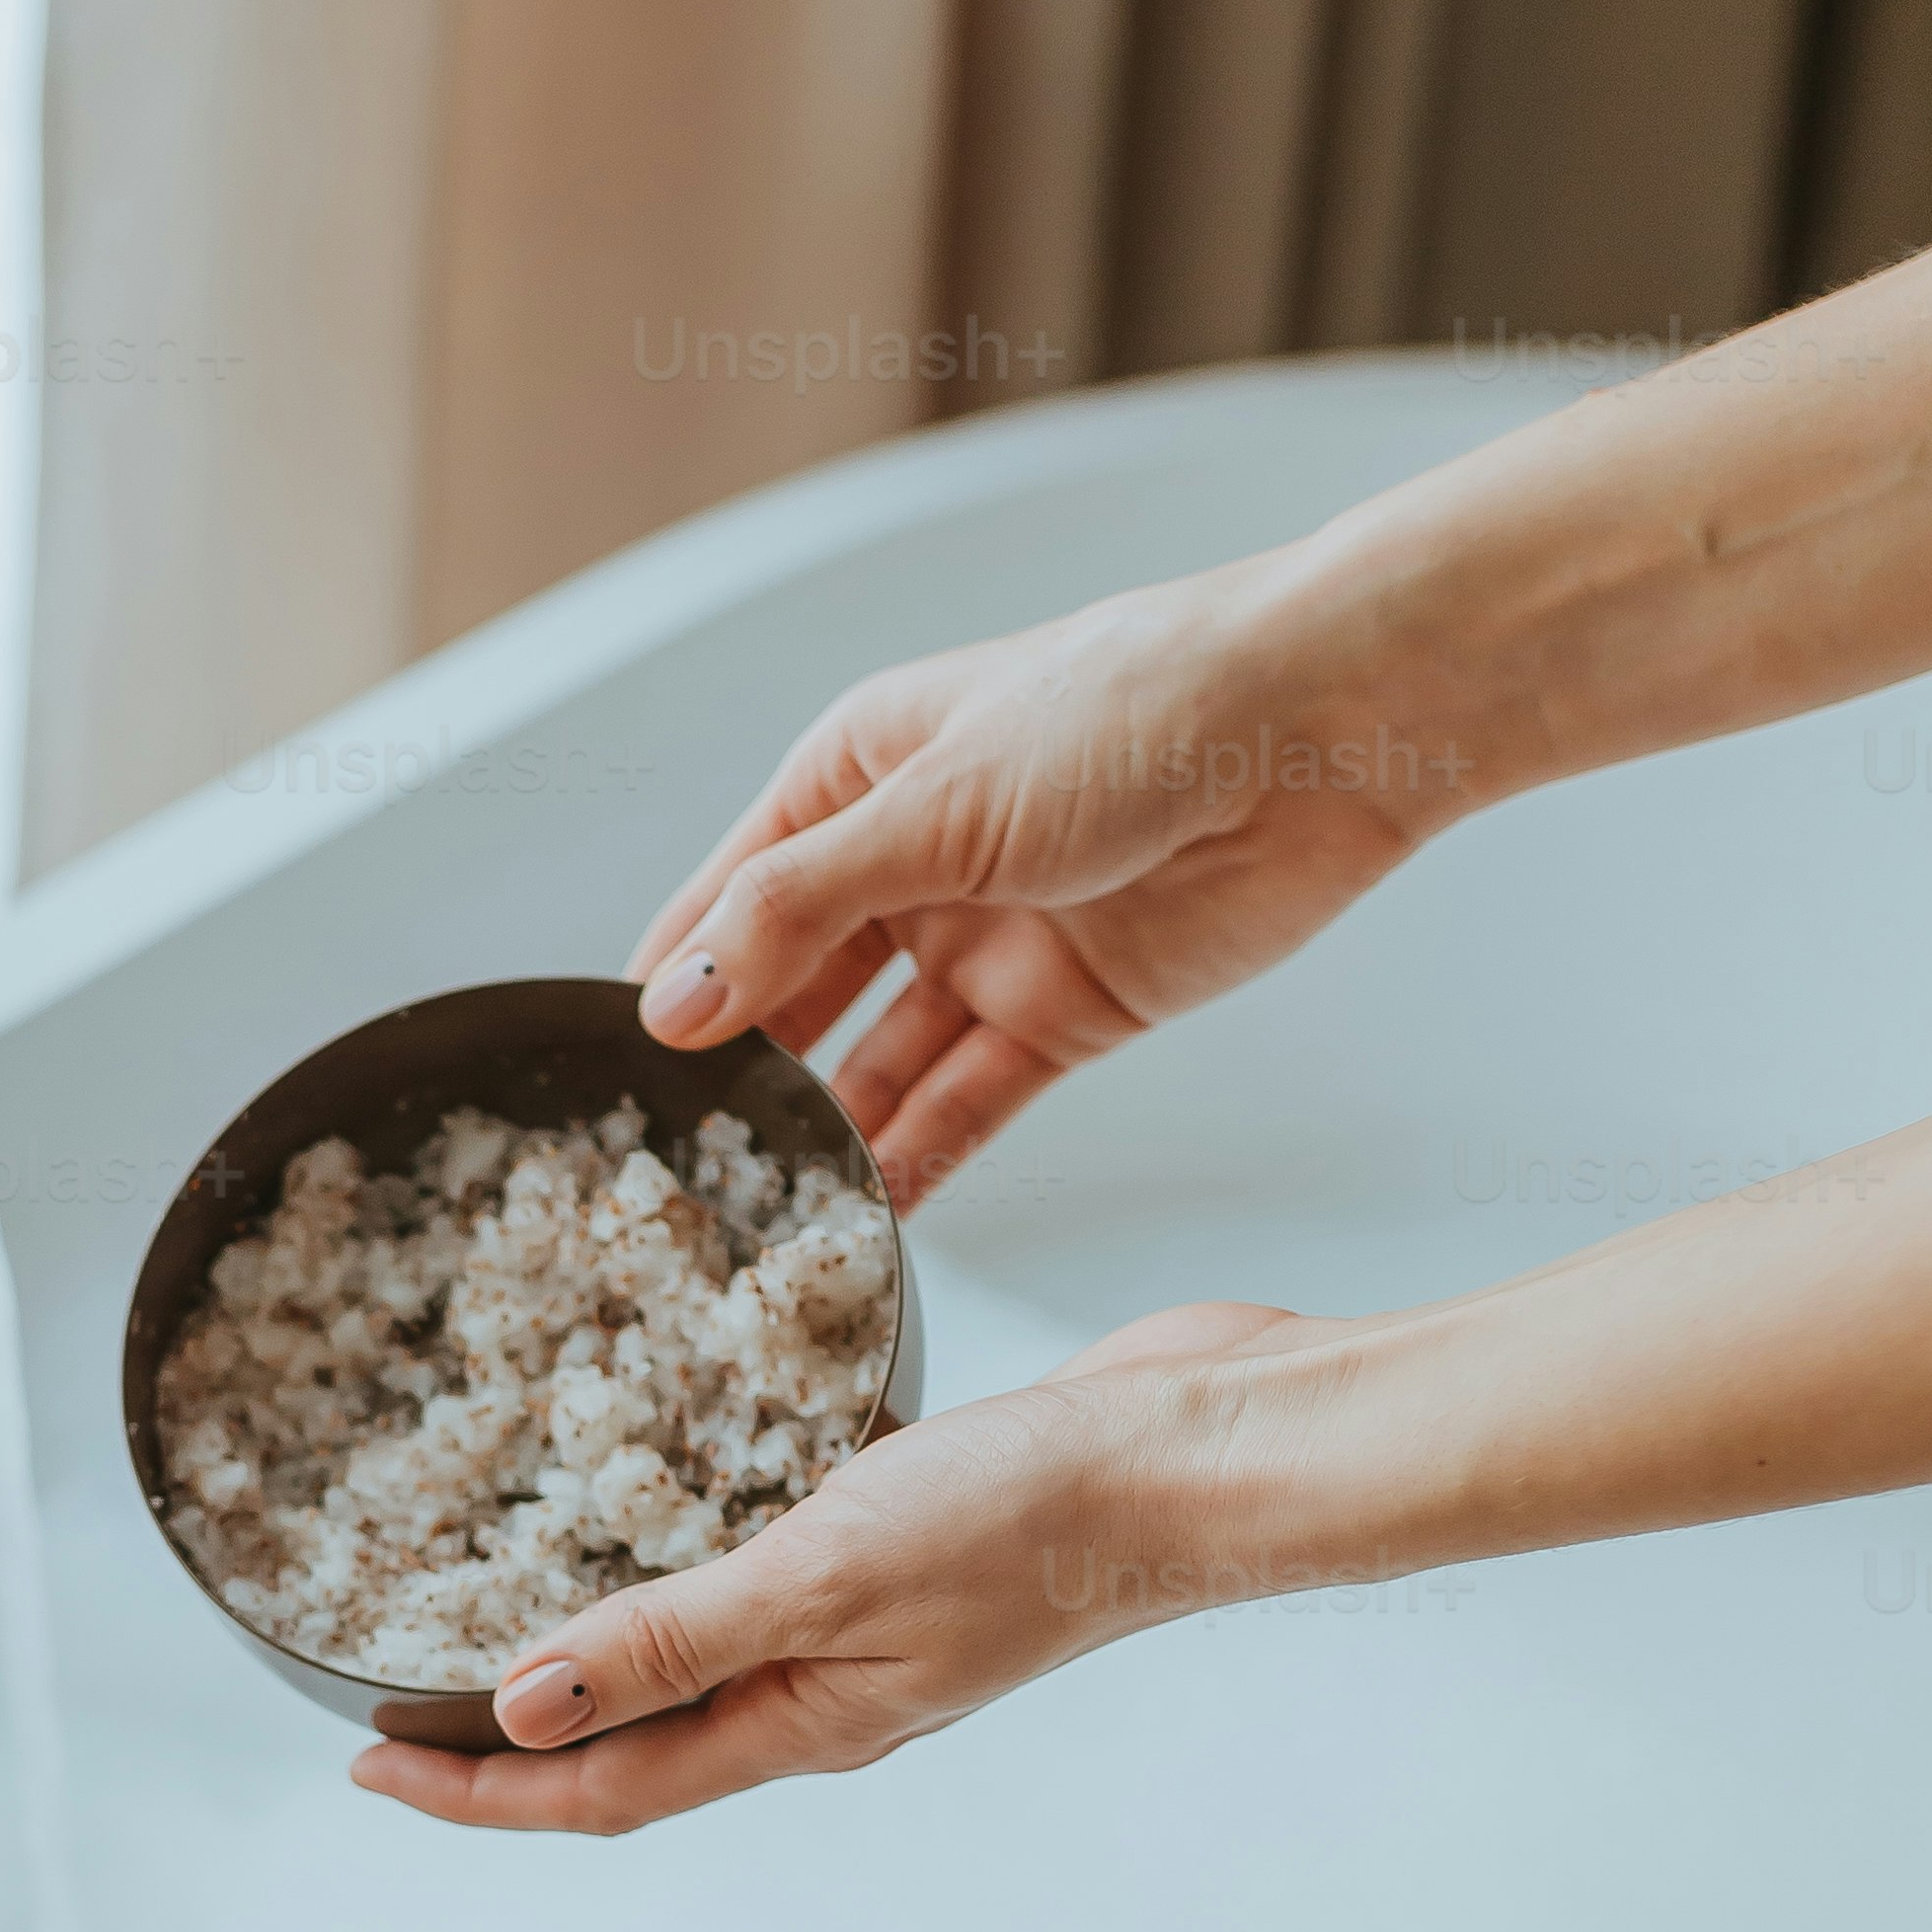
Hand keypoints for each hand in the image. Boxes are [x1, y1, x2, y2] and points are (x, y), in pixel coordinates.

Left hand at [353, 1307, 1304, 1835]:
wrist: (1210, 1454)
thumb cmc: (1046, 1518)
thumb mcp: (827, 1573)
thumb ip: (673, 1638)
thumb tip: (517, 1707)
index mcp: (803, 1725)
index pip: (598, 1789)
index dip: (475, 1792)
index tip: (362, 1771)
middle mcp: (825, 1693)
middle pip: (631, 1744)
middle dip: (506, 1740)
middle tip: (393, 1700)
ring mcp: (868, 1625)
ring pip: (693, 1665)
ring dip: (590, 1658)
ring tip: (492, 1614)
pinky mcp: (903, 1547)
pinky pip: (759, 1580)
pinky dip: (682, 1569)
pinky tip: (657, 1510)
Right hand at [628, 574, 1469, 1202]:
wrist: (1324, 730)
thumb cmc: (1133, 709)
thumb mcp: (932, 809)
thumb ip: (795, 915)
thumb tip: (673, 1006)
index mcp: (853, 780)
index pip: (725, 903)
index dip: (668, 992)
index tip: (607, 1091)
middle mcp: (907, 867)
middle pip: (794, 996)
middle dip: (741, 1082)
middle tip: (677, 1181)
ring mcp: (985, 945)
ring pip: (878, 1064)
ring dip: (828, 1135)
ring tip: (763, 1221)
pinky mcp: (1065, 1014)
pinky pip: (969, 1102)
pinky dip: (920, 1157)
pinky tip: (866, 1215)